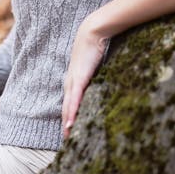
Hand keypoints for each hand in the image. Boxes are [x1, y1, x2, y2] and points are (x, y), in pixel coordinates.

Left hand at [62, 17, 109, 139]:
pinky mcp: (79, 78)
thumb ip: (99, 76)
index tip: (70, 131)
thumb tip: (108, 84)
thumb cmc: (96, 46)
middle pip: (66, 108)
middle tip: (67, 141)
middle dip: (66, 125)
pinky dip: (71, 111)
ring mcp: (73, 81)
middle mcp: (70, 82)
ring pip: (68, 106)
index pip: (70, 103)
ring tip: (67, 138)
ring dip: (67, 122)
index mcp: (74, 80)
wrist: (92, 31)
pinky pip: (74, 99)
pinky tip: (69, 123)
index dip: (69, 117)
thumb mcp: (97, 66)